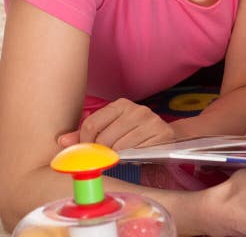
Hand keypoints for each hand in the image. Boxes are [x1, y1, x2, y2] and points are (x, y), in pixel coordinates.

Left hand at [57, 98, 175, 149]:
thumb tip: (62, 141)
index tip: (88, 152)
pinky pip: (136, 153)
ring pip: (119, 148)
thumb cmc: (132, 136)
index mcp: (121, 105)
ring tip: (122, 155)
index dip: (85, 143)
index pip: (91, 124)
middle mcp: (137, 110)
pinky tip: (134, 156)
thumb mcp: (110, 130)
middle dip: (102, 152)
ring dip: (117, 157)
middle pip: (103, 139)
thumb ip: (86, 135)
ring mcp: (151, 122)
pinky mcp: (161, 135)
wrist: (165, 139)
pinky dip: (131, 159)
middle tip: (106, 157)